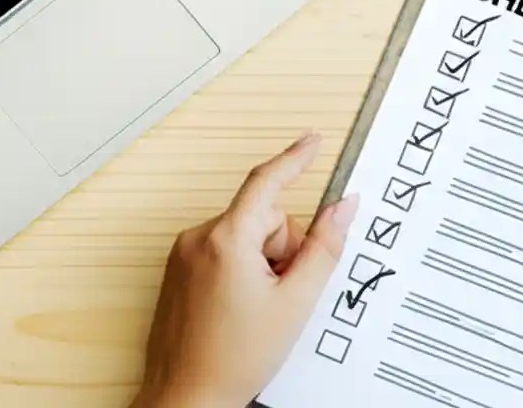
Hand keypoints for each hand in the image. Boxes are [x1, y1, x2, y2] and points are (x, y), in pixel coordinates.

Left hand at [132, 133, 359, 407]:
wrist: (186, 398)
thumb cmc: (234, 359)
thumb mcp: (296, 302)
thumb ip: (324, 247)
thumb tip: (344, 207)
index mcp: (226, 240)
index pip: (267, 182)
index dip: (295, 159)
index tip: (313, 141)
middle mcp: (198, 239)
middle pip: (264, 217)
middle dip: (284, 247)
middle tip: (285, 291)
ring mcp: (184, 255)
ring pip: (246, 236)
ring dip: (264, 262)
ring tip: (261, 307)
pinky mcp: (179, 271)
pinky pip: (224, 251)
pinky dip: (243, 270)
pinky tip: (242, 308)